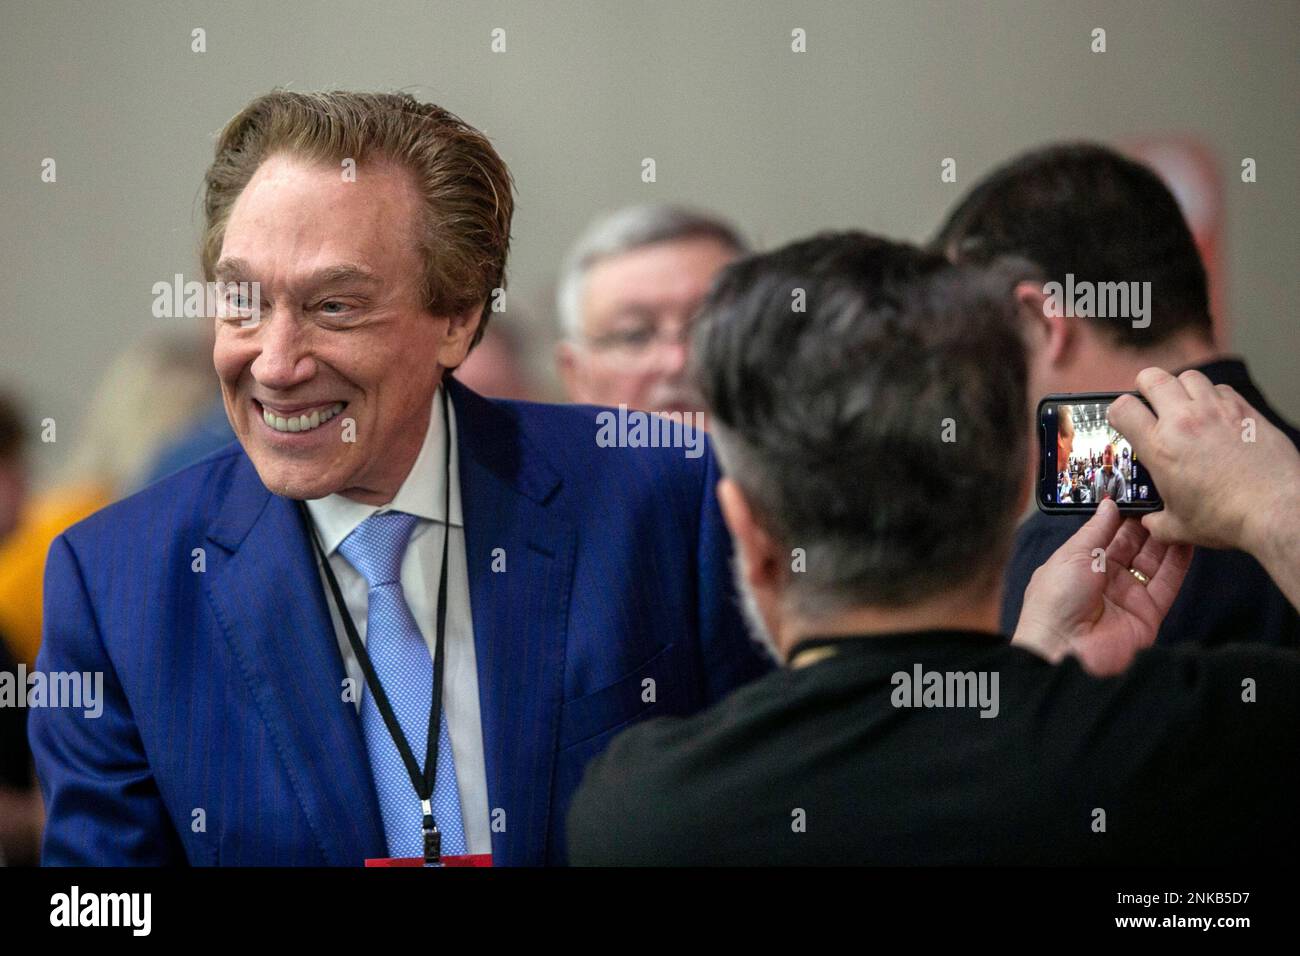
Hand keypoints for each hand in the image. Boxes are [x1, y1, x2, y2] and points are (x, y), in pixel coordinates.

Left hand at [1013, 499, 1192, 674]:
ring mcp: (1128, 596)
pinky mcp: (1149, 613)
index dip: (1122, 514)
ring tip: (1180, 512)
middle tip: (1165, 497)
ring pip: (1153, 562)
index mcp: (1079, 564)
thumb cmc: (1056, 601)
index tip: (1139, 491)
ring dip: (1166, 539)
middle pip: (1133, 546)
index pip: (1106, 534)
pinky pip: (1167, 583)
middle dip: (1147, 523)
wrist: (1065, 652)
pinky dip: (1178, 563)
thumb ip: (1095, 530)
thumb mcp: (1071, 557)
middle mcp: (1105, 579)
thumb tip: (1109, 504)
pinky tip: (1188, 539)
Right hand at [1109, 367, 1299, 551]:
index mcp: (1160, 448)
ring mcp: (1216, 411)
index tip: (1123, 420)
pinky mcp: (1244, 410)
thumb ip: (1157, 522)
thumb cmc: (1230, 519)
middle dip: (1145, 386)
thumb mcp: (1179, 527)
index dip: (1117, 412)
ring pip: (1188, 377)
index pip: (1123, 408)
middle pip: (1152, 378)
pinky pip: (1221, 389)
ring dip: (1181, 388)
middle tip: (1150, 402)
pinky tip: (1216, 415)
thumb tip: (1150, 522)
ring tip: (1184, 406)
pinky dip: (1213, 396)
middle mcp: (1185, 421)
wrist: (1278, 510)